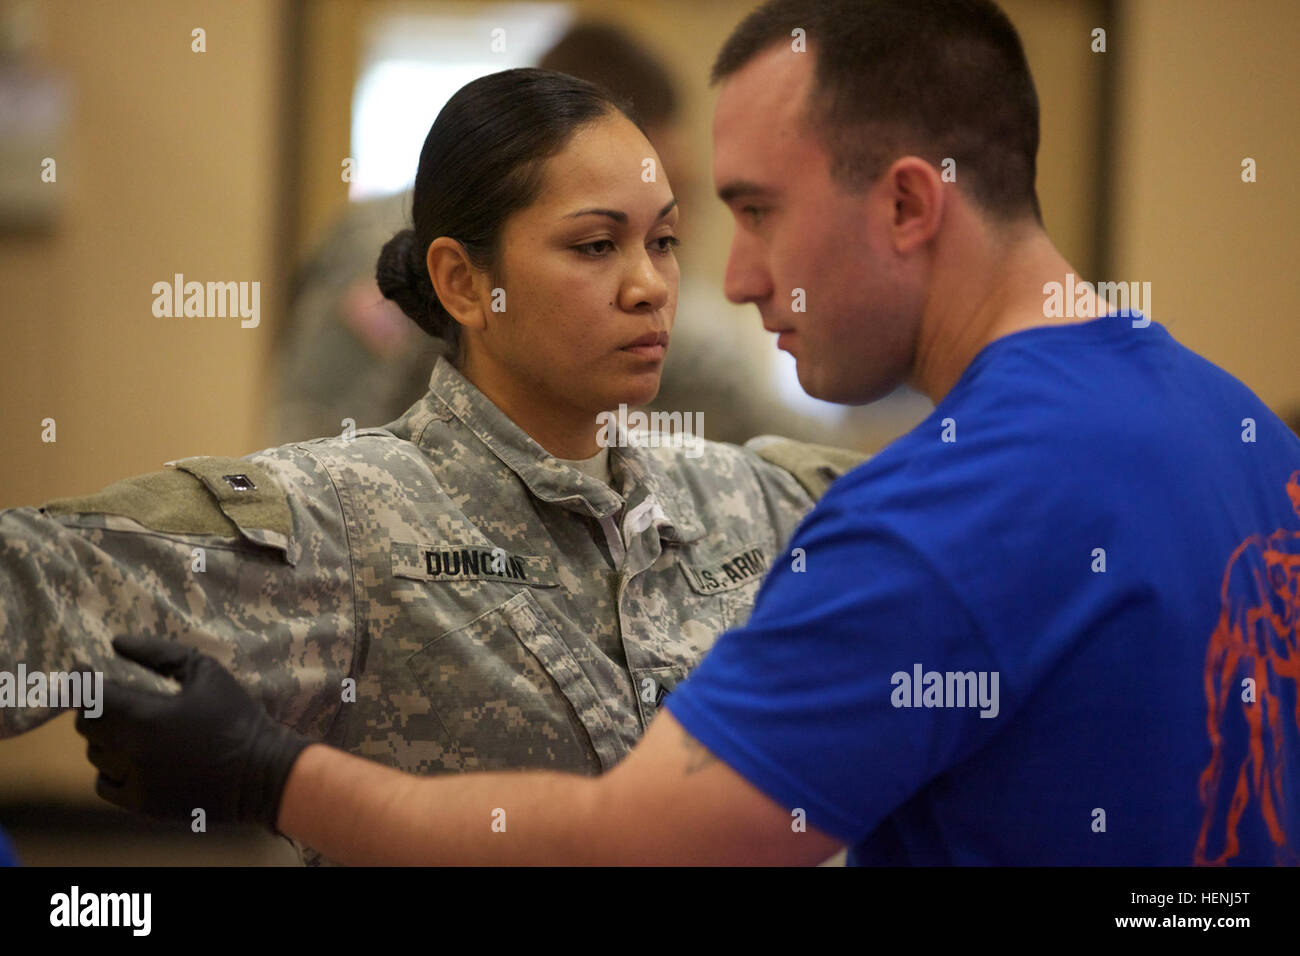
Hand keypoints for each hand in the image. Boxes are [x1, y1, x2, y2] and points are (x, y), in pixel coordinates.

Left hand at [75, 635, 311, 832]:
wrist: (261, 773)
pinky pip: (106, 784)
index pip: (89, 696)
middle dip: (93, 708)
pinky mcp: (141, 804)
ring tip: (130, 727)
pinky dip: (112, 769)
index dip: (81, 681)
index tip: (84, 671)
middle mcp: (130, 752)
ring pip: (95, 755)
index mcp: (144, 716)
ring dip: (105, 737)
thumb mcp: (205, 671)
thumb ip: (160, 653)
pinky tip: (134, 758)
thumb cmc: (236, 716)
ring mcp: (134, 781)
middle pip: (86, 726)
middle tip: (111, 697)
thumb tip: (118, 642)